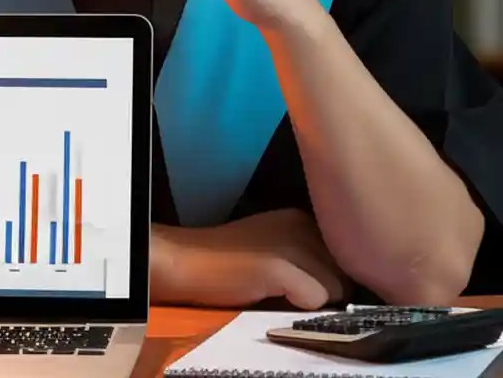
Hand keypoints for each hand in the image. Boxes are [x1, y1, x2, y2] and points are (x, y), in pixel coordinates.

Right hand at [152, 209, 352, 309]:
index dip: (329, 279)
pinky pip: (316, 301)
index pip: (345, 259)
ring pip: (337, 290)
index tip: (301, 285)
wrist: (182, 262)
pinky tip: (271, 297)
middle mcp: (304, 225)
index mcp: (303, 219)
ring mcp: (293, 244)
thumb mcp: (272, 248)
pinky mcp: (280, 266)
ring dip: (314, 302)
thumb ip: (306, 257)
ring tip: (279, 296)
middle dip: (325, 291)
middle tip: (288, 294)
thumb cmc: (224, 263)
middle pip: (346, 276)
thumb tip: (342, 287)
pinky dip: (298, 308)